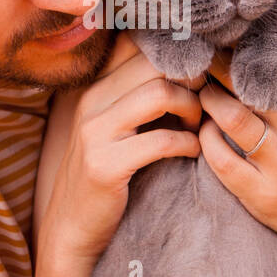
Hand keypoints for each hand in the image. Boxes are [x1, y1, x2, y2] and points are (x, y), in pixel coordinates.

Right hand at [36, 33, 202, 268]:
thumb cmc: (104, 176)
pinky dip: (188, 144)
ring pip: (160, 94)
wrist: (71, 229)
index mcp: (95, 89)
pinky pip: (162, 140)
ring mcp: (95, 133)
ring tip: (197, 128)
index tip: (199, 78)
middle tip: (205, 105)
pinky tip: (192, 152)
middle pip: (155, 65)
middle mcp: (92, 103)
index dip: (179, 58)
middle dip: (191, 82)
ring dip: (192, 109)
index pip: (141, 48)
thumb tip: (183, 69)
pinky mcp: (106, 165)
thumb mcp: (113, 129)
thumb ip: (137, 98)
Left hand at [197, 43, 276, 276]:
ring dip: (208, 100)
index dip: (244, 51)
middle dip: (216, 69)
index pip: (275, 65)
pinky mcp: (262, 194)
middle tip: (198, 59)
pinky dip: (207, 139)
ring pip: (231, 118)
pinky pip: (222, 160)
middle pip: (248, 87)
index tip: (223, 41)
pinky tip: (203, 129)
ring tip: (199, 91)